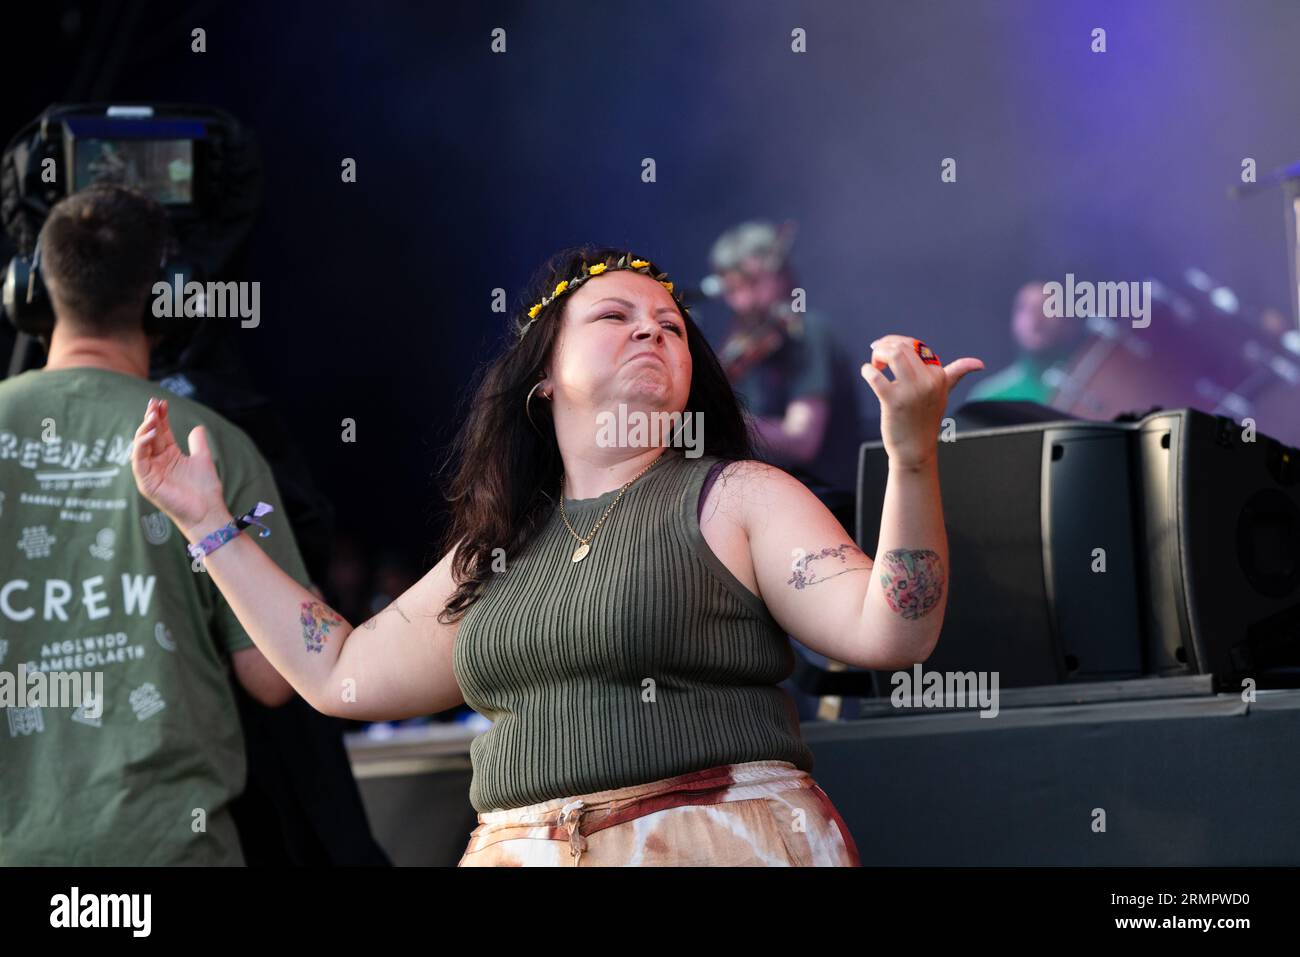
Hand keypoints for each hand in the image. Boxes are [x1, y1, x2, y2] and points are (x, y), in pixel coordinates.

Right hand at [130, 397, 230, 539]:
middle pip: (149, 436)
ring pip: (140, 446)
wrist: (208, 512)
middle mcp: (157, 463)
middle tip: (154, 403)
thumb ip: (198, 443)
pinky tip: (151, 433)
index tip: (162, 402)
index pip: (161, 432)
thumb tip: (197, 427)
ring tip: (152, 416)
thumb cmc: (205, 490)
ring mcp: (150, 472)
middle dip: (150, 418)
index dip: (160, 417)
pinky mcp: (146, 482)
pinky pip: (138, 461)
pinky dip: (141, 445)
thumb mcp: (202, 460)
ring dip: (145, 429)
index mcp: (169, 457)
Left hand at [861, 334, 984, 469]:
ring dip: (879, 353)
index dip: (897, 343)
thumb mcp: (943, 394)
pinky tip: (868, 373)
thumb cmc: (926, 419)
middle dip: (885, 346)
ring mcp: (911, 391)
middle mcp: (928, 381)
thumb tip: (979, 363)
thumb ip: (957, 374)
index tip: (886, 350)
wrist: (916, 450)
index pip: (915, 345)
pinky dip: (867, 370)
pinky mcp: (893, 401)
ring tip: (875, 364)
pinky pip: (876, 376)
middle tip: (878, 357)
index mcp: (939, 375)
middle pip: (902, 347)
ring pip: (893, 354)